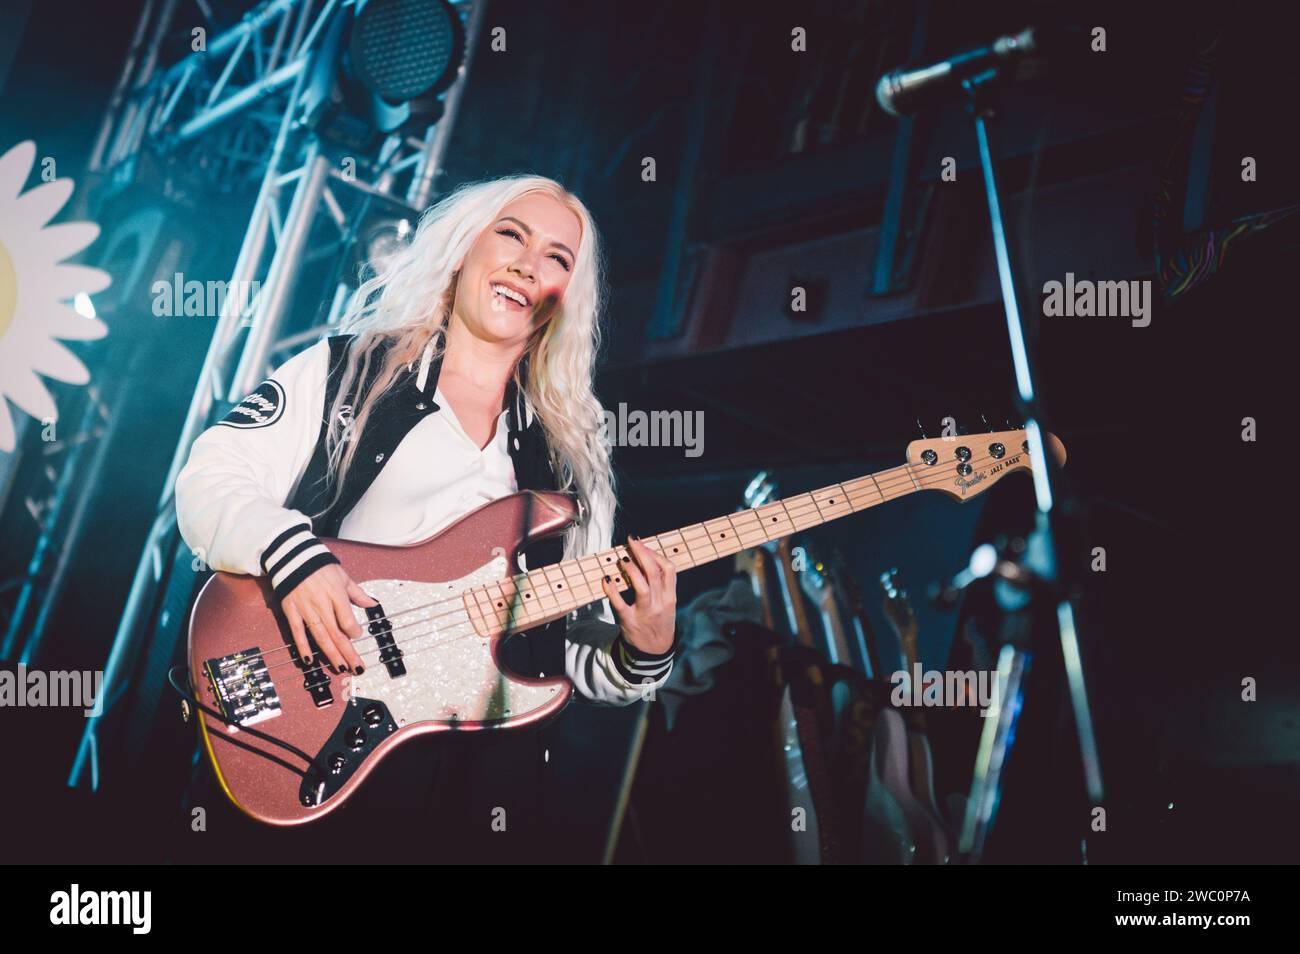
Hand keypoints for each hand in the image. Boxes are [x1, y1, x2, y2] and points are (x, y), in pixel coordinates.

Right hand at [281, 561, 377, 672]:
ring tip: (339, 667)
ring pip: (319, 636)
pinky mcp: (291, 611)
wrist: (292, 556)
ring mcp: (305, 609)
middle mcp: (321, 604)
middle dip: (347, 652)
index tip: (357, 636)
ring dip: (330, 653)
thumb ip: (357, 593)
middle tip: (356, 667)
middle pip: (336, 632)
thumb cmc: (320, 566)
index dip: (354, 631)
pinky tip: (310, 660)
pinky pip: (297, 633)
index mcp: (336, 594)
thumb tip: (373, 604)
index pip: (347, 619)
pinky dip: (303, 647)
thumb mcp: (343, 576)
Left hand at [601, 534, 676, 654]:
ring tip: (623, 559)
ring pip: (641, 587)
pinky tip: (606, 580)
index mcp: (670, 597)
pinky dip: (611, 590)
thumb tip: (647, 558)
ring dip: (631, 570)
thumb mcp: (667, 604)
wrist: (654, 652)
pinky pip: (619, 604)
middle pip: (654, 573)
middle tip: (632, 541)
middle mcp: (659, 604)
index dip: (656, 553)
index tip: (644, 544)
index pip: (669, 569)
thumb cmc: (659, 622)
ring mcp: (645, 613)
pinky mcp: (629, 621)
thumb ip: (661, 584)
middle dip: (642, 553)